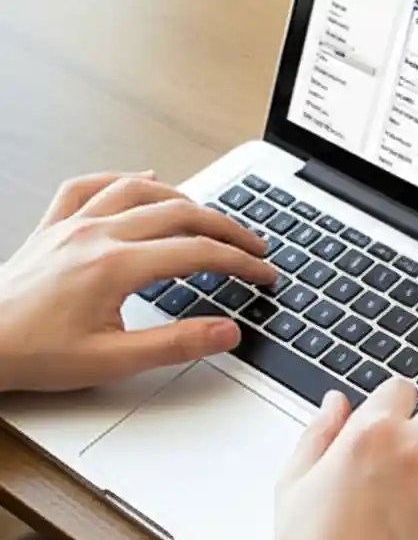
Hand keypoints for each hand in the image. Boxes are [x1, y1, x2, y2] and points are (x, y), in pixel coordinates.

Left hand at [0, 172, 275, 392]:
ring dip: (184, 199)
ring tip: (211, 217)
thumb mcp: (114, 360)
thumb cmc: (33, 353)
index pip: (198, 253)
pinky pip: (89, 186)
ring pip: (140, 191)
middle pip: (179, 213)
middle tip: (253, 245)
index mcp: (115, 265)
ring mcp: (73, 225)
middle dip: (226, 228)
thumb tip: (227, 331)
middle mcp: (96, 235)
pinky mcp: (53, 227)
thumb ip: (177, 344)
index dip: (240, 262)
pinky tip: (141, 179)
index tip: (263, 272)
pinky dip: (122, 179)